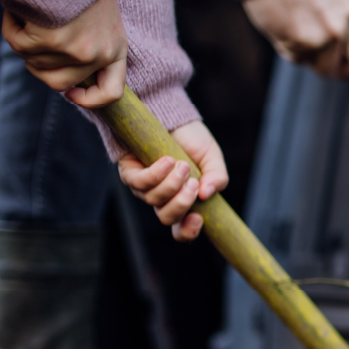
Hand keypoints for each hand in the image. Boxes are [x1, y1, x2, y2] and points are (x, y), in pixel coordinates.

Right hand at [0, 0, 127, 106]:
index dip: (89, 99)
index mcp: (116, 48)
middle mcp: (99, 54)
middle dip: (39, 65)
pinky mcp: (51, 41)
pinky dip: (12, 27)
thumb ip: (90, 45)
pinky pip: (18, 44)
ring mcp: (76, 51)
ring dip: (24, 41)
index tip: (70, 92)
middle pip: (59, 83)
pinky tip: (21, 8)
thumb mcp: (100, 18)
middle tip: (33, 39)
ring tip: (32, 14)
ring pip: (34, 64)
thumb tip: (66, 77)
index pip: (111, 92)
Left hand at [117, 122, 226, 240]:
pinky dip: (156, 174)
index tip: (198, 219)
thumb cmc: (191, 140)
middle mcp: (162, 199)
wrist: (172, 117)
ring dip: (171, 184)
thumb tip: (207, 193)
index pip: (182, 229)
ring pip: (154, 200)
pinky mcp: (130, 174)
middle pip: (167, 218)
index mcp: (184, 201)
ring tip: (182, 164)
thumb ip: (217, 177)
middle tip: (193, 183)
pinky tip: (167, 161)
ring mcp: (144, 188)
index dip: (188, 232)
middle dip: (181, 203)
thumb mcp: (212, 158)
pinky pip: (140, 183)